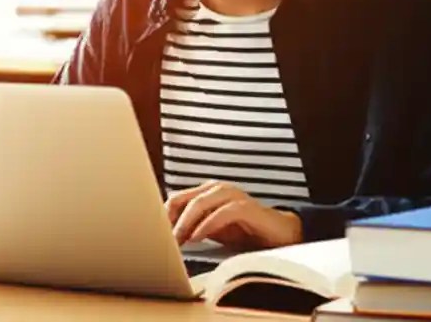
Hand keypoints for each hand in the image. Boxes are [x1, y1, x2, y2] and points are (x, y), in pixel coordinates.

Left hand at [165, 180, 302, 249]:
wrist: (279, 234)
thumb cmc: (242, 230)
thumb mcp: (211, 229)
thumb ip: (191, 227)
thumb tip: (165, 238)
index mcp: (204, 192)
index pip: (174, 200)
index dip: (161, 218)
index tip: (151, 236)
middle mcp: (215, 189)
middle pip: (182, 199)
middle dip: (168, 221)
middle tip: (160, 240)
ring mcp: (231, 195)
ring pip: (199, 204)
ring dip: (184, 224)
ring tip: (176, 241)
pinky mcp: (245, 206)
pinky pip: (222, 213)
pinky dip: (207, 225)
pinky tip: (197, 238)